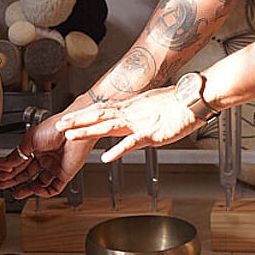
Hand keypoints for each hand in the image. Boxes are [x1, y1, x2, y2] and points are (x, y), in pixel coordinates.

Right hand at [0, 113, 95, 197]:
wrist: (73, 128)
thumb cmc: (55, 127)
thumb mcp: (29, 140)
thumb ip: (17, 154)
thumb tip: (4, 163)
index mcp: (36, 146)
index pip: (19, 161)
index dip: (9, 169)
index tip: (0, 175)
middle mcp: (45, 157)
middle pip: (27, 173)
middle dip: (14, 180)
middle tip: (4, 185)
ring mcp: (54, 166)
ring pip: (39, 182)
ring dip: (27, 189)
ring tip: (16, 193)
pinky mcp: (64, 174)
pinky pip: (53, 187)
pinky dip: (43, 192)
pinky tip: (34, 190)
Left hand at [55, 84, 200, 161]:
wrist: (196, 97)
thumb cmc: (179, 103)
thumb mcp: (153, 106)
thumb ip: (140, 114)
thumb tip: (131, 117)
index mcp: (131, 107)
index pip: (101, 109)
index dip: (82, 113)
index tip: (67, 116)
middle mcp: (131, 113)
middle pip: (98, 115)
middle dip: (77, 121)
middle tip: (58, 125)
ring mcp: (140, 123)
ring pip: (108, 127)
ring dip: (88, 132)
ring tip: (70, 136)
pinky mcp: (152, 133)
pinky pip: (132, 142)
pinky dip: (118, 149)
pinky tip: (106, 157)